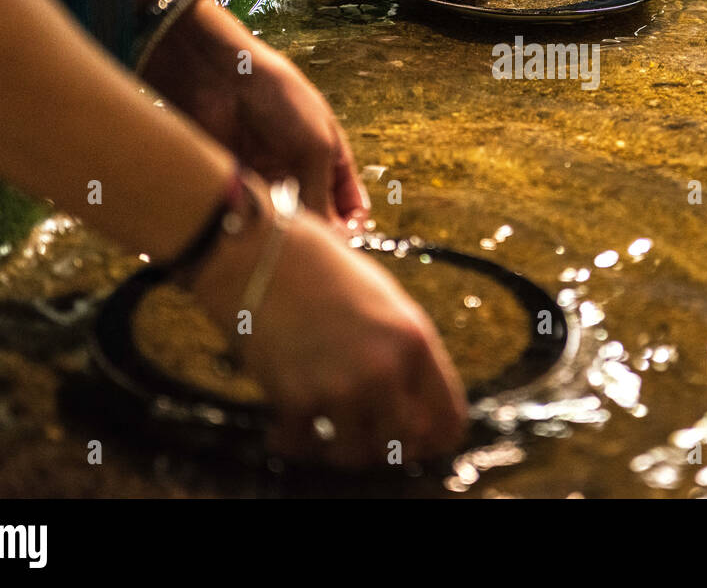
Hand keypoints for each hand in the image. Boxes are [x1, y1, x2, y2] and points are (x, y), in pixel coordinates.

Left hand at [141, 1, 369, 230]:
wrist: (222, 78)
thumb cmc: (280, 100)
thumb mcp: (315, 147)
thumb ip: (322, 195)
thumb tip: (329, 240)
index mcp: (330, 159)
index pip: (349, 206)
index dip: (352, 226)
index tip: (346, 242)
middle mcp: (301, 172)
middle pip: (317, 217)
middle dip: (319, 235)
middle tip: (314, 248)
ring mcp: (269, 179)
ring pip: (285, 220)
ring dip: (288, 231)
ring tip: (287, 236)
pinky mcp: (239, 184)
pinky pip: (255, 214)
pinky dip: (260, 224)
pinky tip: (261, 226)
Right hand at [194, 204, 466, 467]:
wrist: (258, 251)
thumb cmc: (320, 268)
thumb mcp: (384, 301)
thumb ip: (402, 350)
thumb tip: (413, 396)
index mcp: (415, 340)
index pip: (448, 419)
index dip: (434, 438)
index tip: (416, 440)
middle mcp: (385, 369)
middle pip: (405, 445)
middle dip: (385, 445)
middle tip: (364, 433)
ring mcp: (341, 386)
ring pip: (355, 455)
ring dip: (338, 447)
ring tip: (323, 428)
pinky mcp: (295, 398)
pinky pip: (302, 445)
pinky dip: (292, 440)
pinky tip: (286, 424)